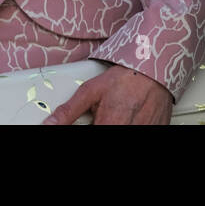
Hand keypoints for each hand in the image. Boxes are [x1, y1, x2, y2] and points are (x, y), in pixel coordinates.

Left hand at [43, 64, 173, 124]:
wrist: (153, 71)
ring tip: (116, 114)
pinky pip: (137, 131)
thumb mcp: (91, 90)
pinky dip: (130, 124)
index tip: (91, 121)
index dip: (89, 125)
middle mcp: (126, 132)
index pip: (89, 135)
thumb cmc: (125, 78)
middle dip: (100, 123)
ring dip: (114, 123)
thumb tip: (50, 123)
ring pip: (119, 132)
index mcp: (109, 126)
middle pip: (104, 133)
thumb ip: (69, 111)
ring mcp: (142, 132)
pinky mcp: (154, 131)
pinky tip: (128, 116)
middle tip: (103, 115)